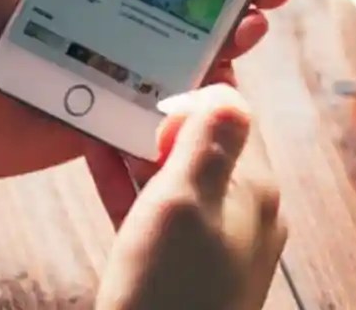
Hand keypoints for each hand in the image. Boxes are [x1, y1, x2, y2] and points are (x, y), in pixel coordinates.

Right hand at [96, 85, 286, 309]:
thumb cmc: (170, 292)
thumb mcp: (187, 202)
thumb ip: (209, 142)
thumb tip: (230, 89)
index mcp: (257, 192)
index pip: (235, 117)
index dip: (199, 89)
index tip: (159, 68)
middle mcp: (243, 216)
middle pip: (206, 145)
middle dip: (166, 114)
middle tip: (124, 82)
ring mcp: (213, 246)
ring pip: (176, 177)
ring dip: (141, 145)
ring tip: (104, 110)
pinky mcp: (180, 270)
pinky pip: (154, 212)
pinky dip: (128, 183)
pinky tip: (98, 157)